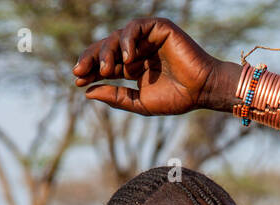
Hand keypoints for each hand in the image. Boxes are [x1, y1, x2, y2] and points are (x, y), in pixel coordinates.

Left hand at [72, 18, 230, 115]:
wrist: (202, 91)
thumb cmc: (176, 99)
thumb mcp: (140, 103)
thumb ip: (116, 97)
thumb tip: (88, 94)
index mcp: (132, 67)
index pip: (105, 65)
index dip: (90, 71)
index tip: (77, 81)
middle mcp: (137, 50)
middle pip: (106, 48)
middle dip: (91, 59)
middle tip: (80, 71)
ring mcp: (147, 38)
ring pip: (117, 38)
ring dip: (108, 52)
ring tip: (106, 68)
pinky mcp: (158, 27)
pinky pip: (135, 28)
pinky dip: (127, 40)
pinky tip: (126, 57)